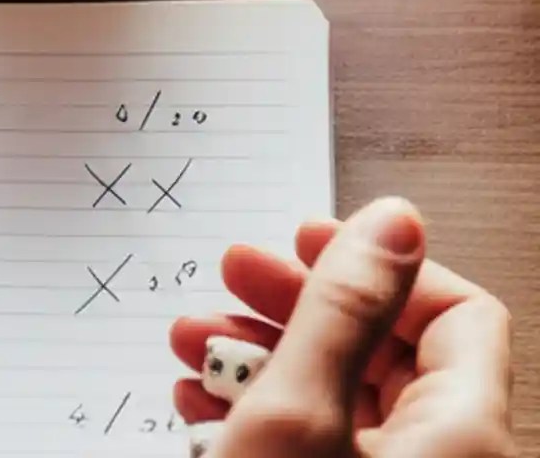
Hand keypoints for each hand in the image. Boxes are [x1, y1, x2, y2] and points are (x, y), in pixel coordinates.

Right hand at [171, 197, 515, 456]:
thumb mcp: (294, 413)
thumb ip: (341, 311)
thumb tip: (392, 222)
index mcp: (463, 435)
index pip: (459, 313)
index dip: (378, 266)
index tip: (305, 244)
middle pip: (386, 353)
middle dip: (293, 309)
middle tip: (235, 280)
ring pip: (337, 398)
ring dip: (257, 357)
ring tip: (192, 344)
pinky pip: (313, 444)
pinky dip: (257, 413)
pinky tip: (200, 403)